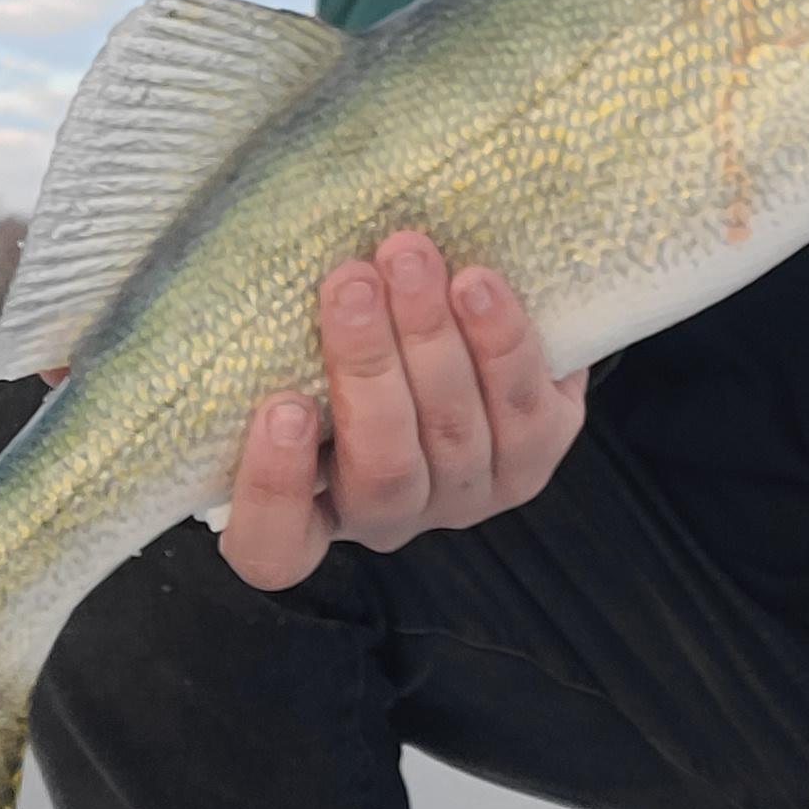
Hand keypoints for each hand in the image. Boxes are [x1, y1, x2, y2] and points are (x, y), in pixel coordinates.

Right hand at [218, 233, 588, 592]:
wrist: (459, 337)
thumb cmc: (354, 342)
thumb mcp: (302, 351)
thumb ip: (286, 340)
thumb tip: (278, 273)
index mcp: (311, 512)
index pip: (275, 546)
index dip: (274, 489)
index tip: (280, 406)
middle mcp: (390, 516)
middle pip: (381, 470)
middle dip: (367, 367)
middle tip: (351, 283)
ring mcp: (467, 495)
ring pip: (454, 432)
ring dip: (432, 337)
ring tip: (411, 261)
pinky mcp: (534, 458)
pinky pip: (525, 411)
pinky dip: (501, 343)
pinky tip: (478, 283)